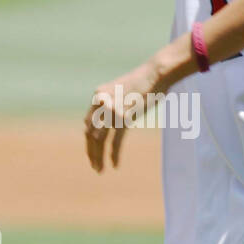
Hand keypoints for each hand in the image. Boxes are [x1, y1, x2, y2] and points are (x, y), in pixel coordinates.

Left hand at [84, 58, 161, 172]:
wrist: (155, 74)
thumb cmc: (144, 81)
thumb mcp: (122, 90)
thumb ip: (112, 103)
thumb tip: (109, 120)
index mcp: (98, 96)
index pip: (88, 122)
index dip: (89, 139)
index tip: (93, 151)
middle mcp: (101, 103)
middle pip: (90, 133)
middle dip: (91, 151)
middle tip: (94, 166)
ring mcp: (111, 110)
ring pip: (99, 139)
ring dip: (98, 157)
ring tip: (99, 170)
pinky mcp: (123, 117)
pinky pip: (115, 141)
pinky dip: (114, 155)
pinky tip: (114, 166)